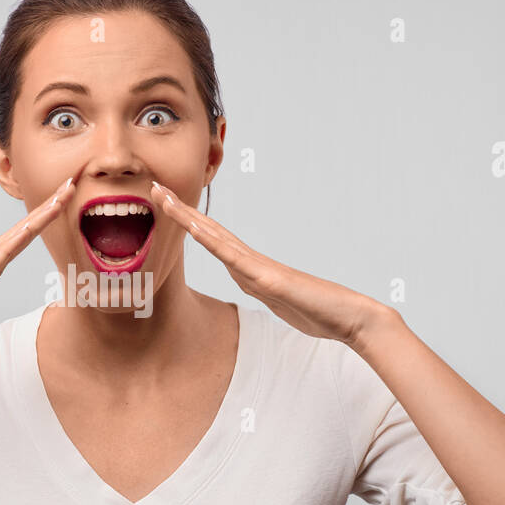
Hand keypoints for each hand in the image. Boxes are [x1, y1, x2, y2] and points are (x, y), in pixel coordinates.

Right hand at [0, 174, 77, 358]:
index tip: (64, 199)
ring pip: (14, 240)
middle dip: (50, 208)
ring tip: (63, 197)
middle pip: (23, 231)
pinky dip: (12, 245)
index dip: (43, 219)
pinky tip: (28, 231)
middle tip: (74, 182)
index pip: (20, 239)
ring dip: (39, 219)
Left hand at [150, 181, 386, 347]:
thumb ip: (258, 285)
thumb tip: (243, 277)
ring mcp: (260, 268)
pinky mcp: (270, 279)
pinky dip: (213, 243)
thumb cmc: (316, 310)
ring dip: (189, 219)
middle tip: (155, 187)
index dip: (188, 222)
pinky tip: (196, 231)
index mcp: (250, 268)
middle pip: (209, 231)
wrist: (350, 317)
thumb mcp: (275, 299)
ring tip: (165, 199)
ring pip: (217, 238)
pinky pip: (235, 259)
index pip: (213, 240)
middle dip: (181, 210)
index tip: (166, 206)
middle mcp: (252, 262)